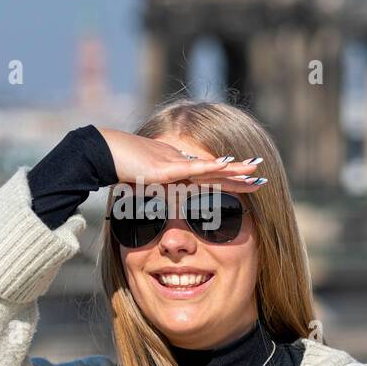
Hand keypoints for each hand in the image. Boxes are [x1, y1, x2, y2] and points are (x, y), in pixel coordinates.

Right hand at [94, 127, 265, 194]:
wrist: (104, 153)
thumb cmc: (120, 170)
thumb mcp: (145, 187)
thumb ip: (158, 196)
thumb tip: (168, 212)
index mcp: (178, 170)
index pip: (210, 177)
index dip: (230, 180)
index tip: (250, 182)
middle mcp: (181, 164)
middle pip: (217, 172)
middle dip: (240, 175)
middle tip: (263, 176)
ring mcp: (174, 164)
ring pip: (211, 168)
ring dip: (234, 170)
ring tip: (255, 170)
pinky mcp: (165, 168)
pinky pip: (192, 168)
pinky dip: (210, 168)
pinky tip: (227, 164)